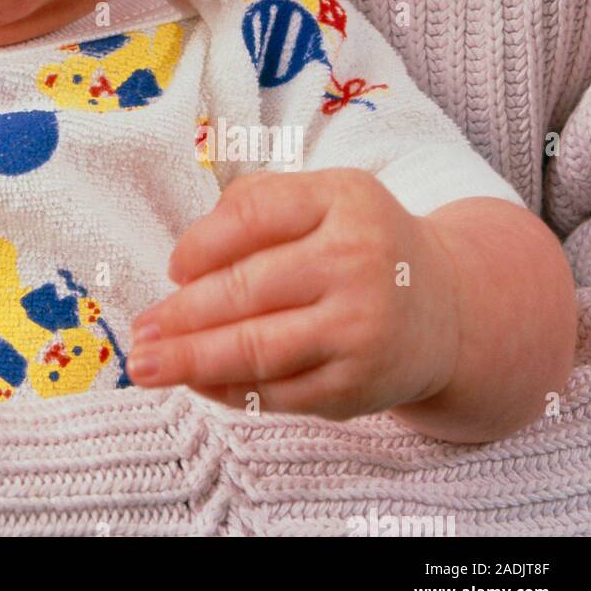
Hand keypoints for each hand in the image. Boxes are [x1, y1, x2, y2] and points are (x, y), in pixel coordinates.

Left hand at [127, 168, 460, 419]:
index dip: (201, 244)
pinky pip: (280, 392)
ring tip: (147, 365)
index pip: (254, 215)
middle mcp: (357, 262)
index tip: (172, 268)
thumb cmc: (359, 243)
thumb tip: (183, 261)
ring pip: (258, 348)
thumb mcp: (323, 197)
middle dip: (181, 314)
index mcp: (342, 200)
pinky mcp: (359, 384)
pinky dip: (230, 390)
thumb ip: (254, 205)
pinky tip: (196, 382)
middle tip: (139, 332)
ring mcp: (361, 328)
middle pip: (248, 289)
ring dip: (192, 359)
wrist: (450, 308)